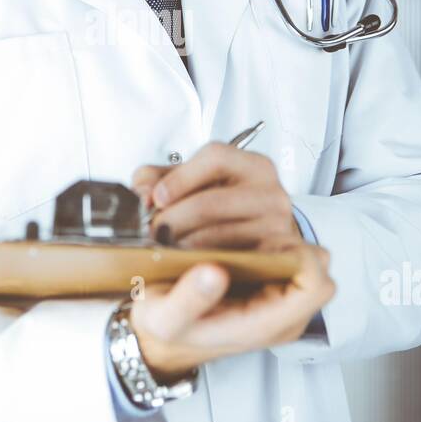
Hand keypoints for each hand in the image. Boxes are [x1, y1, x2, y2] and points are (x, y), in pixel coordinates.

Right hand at [129, 249, 334, 380]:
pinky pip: (291, 254)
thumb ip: (189, 300)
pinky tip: (237, 241)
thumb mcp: (164, 318)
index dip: (296, 257)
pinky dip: (269, 241)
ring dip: (279, 240)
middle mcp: (283, 313)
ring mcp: (280, 298)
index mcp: (267, 325)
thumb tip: (214, 272)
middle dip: (289, 244)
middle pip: (319, 266)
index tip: (260, 246)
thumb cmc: (165, 328)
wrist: (161, 337)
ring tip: (240, 240)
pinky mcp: (272, 283)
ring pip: (308, 255)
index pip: (316, 286)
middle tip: (249, 240)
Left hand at [131, 140, 302, 251]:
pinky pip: (233, 261)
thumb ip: (159, 178)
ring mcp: (277, 225)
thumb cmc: (226, 207)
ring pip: (219, 236)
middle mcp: (271, 192)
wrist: (265, 238)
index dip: (180, 178)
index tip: (157, 198)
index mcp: (253, 165)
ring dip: (183, 245)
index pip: (215, 158)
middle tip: (152, 230)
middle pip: (211, 202)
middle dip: (173, 219)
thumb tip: (142, 192)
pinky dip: (204, 263)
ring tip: (163, 247)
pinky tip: (188, 263)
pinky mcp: (278, 255)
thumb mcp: (193, 182)